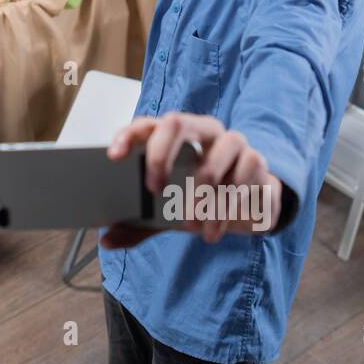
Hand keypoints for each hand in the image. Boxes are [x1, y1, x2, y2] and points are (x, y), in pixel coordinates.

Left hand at [100, 112, 284, 249]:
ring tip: (191, 226)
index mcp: (177, 136)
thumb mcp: (167, 214)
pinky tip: (214, 229)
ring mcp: (233, 144)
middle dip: (161, 156)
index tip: (113, 156)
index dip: (129, 135)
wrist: (252, 207)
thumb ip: (138, 224)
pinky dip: (226, 210)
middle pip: (177, 123)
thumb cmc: (200, 200)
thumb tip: (106, 240)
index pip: (148, 124)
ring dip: (200, 198)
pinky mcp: (258, 163)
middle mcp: (204, 131)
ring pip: (212, 162)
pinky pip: (242, 181)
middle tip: (153, 189)